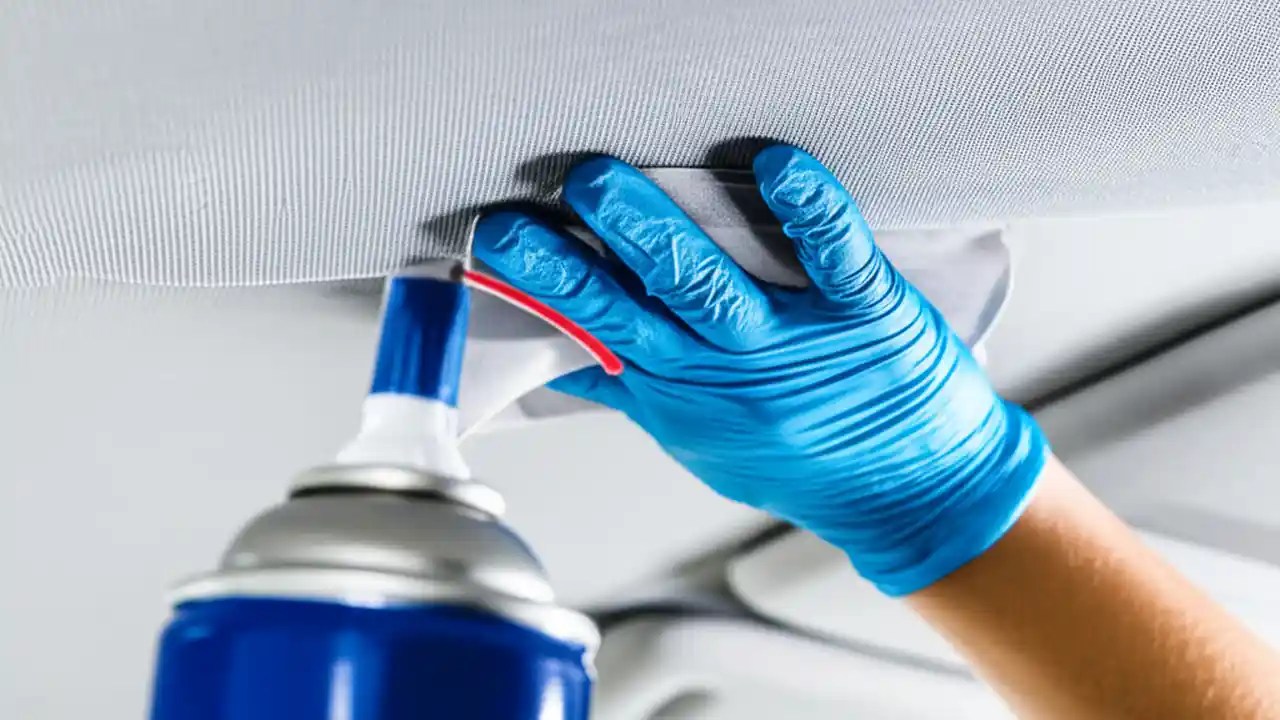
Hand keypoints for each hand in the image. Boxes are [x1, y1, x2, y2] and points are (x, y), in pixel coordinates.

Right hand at [471, 145, 1047, 594]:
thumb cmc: (801, 461)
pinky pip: (835, 255)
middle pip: (636, 311)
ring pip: (711, 286)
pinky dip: (807, 210)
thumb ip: (630, 388)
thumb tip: (553, 354)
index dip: (542, 291)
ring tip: (602, 185)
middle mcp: (727, 366)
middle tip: (526, 213)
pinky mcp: (870, 313)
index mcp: (681, 389)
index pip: (595, 334)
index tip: (493, 245)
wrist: (913, 495)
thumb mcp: (698, 435)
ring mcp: (798, 339)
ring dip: (653, 234)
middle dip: (574, 263)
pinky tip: (778, 166)